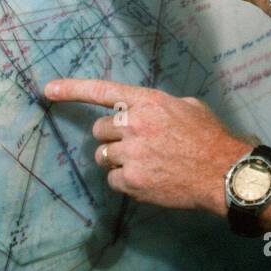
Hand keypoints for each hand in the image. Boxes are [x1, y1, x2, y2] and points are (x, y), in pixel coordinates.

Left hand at [45, 78, 249, 213]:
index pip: (102, 91)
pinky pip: (112, 179)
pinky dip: (125, 181)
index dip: (72, 90)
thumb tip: (145, 112)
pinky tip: (147, 179)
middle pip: (99, 130)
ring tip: (143, 163)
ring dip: (117, 159)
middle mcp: (133, 125)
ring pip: (103, 156)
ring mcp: (130, 154)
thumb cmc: (209, 138)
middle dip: (112, 137)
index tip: (48, 90)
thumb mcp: (188, 107)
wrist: (221, 172)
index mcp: (147, 102)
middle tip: (133, 144)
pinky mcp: (130, 181)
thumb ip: (159, 107)